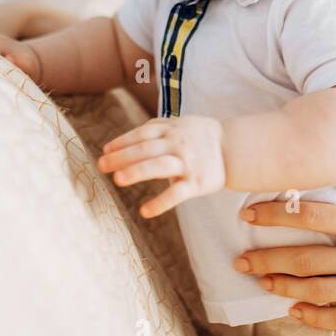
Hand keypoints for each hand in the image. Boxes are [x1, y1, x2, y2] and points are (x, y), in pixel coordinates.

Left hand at [99, 115, 225, 217]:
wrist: (233, 148)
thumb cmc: (199, 136)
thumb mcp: (179, 124)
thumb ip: (154, 128)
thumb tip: (119, 142)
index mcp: (171, 129)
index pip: (142, 134)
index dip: (122, 141)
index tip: (105, 151)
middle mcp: (177, 144)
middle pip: (145, 149)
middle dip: (122, 157)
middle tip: (102, 165)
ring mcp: (187, 163)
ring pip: (159, 166)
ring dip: (137, 171)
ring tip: (117, 180)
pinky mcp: (196, 182)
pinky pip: (177, 193)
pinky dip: (161, 202)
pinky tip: (145, 211)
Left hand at [232, 147, 335, 328]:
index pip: (311, 216)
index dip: (275, 215)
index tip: (247, 214)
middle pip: (304, 259)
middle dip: (266, 258)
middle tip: (239, 259)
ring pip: (316, 291)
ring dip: (282, 287)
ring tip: (261, 280)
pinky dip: (312, 317)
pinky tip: (293, 309)